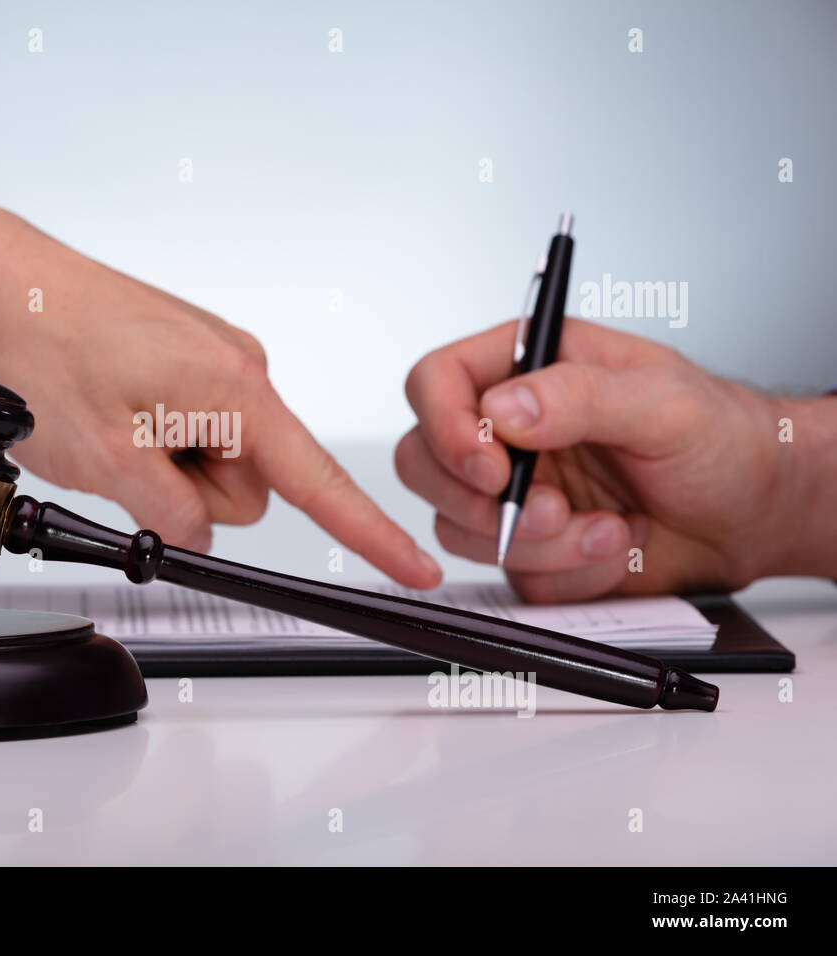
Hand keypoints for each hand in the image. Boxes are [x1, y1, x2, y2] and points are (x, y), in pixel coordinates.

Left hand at [0, 201, 441, 586]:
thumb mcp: (108, 460)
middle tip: (126, 459)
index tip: (413, 567)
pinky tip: (116, 412)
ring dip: (168, 467)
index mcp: (236, 389)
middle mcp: (240, 369)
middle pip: (250, 484)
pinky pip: (193, 429)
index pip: (318, 482)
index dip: (370, 533)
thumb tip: (199, 533)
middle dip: (190, 493)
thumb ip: (172, 515)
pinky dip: (158, 440)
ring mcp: (214, 362)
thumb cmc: (46, 350)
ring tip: (115, 427)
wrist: (4, 283)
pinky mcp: (188, 361)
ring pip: (216, 462)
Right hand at [396, 318, 835, 601]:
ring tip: (611, 526)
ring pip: (460, 529)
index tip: (490, 466)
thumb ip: (580, 396)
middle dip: (481, 502)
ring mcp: (511, 493)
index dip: (446, 426)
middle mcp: (508, 429)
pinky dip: (568, 573)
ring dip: (539, 544)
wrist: (756, 515)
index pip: (437, 382)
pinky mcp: (527, 550)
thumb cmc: (724, 440)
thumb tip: (503, 408)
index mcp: (528, 367)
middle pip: (423, 462)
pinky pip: (509, 577)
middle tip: (549, 510)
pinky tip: (615, 546)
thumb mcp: (663, 401)